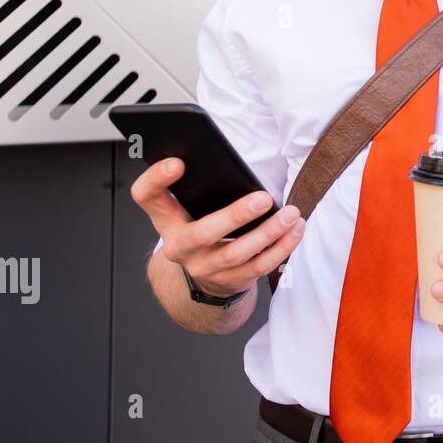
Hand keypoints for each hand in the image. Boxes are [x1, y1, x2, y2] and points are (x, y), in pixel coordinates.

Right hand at [131, 157, 306, 297]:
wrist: (204, 276)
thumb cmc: (202, 226)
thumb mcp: (190, 206)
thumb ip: (200, 185)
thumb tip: (228, 160)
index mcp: (165, 218)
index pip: (147, 196)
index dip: (156, 179)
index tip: (177, 162)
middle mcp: (179, 246)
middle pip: (202, 233)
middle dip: (235, 216)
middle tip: (263, 198)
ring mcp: (204, 267)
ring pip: (236, 254)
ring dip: (268, 233)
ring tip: (291, 214)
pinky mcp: (229, 281)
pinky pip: (258, 267)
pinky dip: (281, 248)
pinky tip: (295, 230)